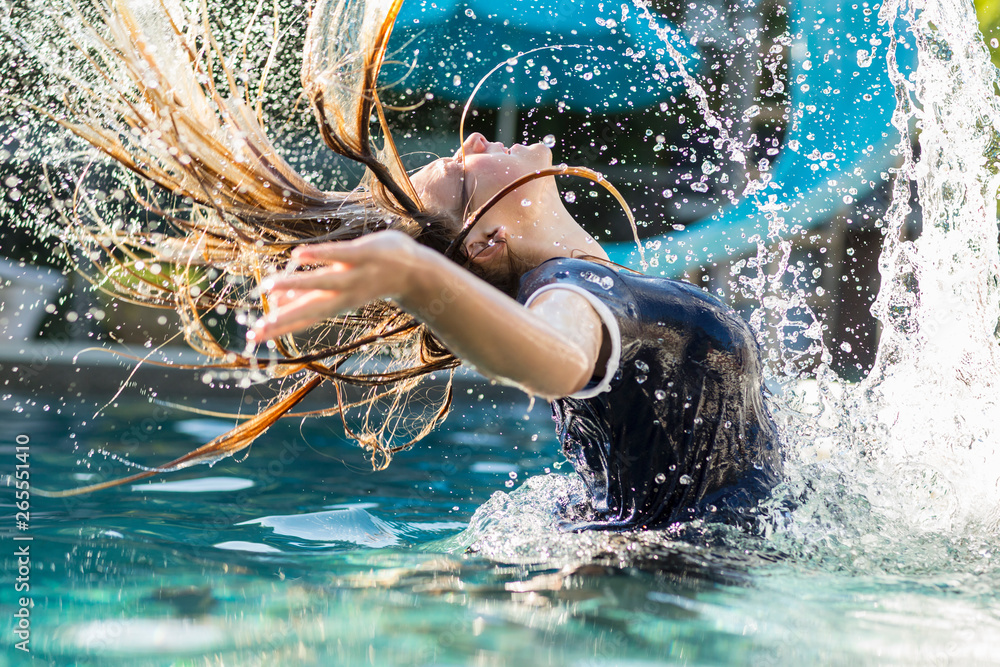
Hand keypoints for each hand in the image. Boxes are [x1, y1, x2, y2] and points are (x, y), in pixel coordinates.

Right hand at [250, 231, 424, 341]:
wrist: (416, 272)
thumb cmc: (371, 278)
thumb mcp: (339, 290)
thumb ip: (310, 295)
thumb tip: (277, 302)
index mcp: (336, 303)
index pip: (303, 318)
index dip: (279, 328)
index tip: (254, 337)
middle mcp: (343, 294)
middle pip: (308, 309)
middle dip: (282, 319)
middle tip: (257, 329)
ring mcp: (354, 275)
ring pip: (321, 282)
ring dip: (294, 284)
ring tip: (269, 286)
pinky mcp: (364, 254)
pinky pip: (338, 255)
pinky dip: (318, 256)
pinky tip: (297, 256)